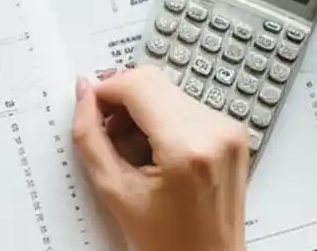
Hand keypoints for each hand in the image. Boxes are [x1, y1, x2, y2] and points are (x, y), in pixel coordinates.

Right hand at [71, 66, 248, 250]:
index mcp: (187, 147)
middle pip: (153, 82)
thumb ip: (90, 137)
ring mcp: (229, 131)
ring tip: (131, 151)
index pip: (137, 84)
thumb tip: (84, 94)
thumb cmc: (169, 244)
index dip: (105, 91)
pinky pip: (186, 107)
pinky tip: (153, 153)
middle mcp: (215, 132)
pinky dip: (161, 120)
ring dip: (141, 111)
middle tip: (107, 135)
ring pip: (168, 92)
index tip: (89, 108)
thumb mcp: (114, 192)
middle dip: (122, 101)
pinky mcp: (233, 134)